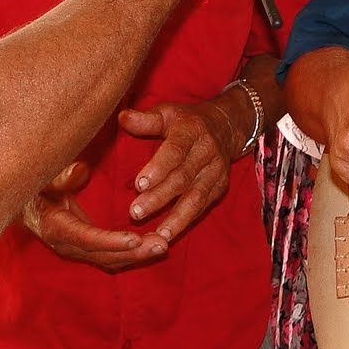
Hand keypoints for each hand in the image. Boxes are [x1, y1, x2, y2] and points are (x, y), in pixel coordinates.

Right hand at [21, 160, 161, 270]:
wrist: (21, 203)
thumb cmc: (32, 185)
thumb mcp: (42, 177)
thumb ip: (61, 175)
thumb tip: (81, 168)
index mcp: (55, 227)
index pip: (86, 238)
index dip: (110, 242)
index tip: (134, 239)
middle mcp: (67, 243)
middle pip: (103, 255)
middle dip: (133, 253)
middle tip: (161, 244)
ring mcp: (76, 249)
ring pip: (109, 259)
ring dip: (136, 255)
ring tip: (163, 245)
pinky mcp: (84, 248)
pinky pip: (109, 256)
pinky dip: (131, 253)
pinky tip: (151, 245)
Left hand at [119, 100, 242, 243]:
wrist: (226, 126)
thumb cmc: (186, 121)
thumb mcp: (168, 112)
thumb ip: (146, 119)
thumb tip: (122, 118)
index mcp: (192, 130)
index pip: (176, 150)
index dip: (158, 168)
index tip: (138, 184)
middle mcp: (208, 151)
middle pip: (183, 177)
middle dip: (159, 197)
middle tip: (135, 212)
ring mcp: (216, 172)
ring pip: (196, 198)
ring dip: (176, 218)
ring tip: (156, 235)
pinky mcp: (219, 188)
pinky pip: (202, 208)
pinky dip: (186, 223)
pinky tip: (167, 236)